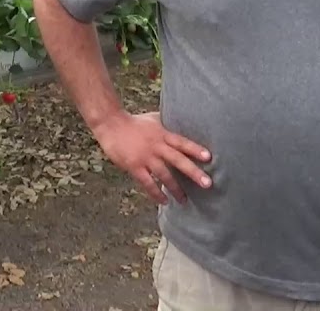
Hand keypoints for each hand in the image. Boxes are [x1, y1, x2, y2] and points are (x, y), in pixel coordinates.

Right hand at [93, 111, 211, 203]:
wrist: (110, 124)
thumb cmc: (133, 121)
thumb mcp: (153, 119)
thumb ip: (168, 125)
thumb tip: (183, 125)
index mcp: (162, 134)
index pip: (182, 142)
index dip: (195, 149)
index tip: (209, 157)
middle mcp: (156, 146)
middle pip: (177, 160)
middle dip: (193, 172)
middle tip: (208, 184)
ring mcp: (145, 157)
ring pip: (164, 175)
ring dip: (176, 188)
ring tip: (184, 200)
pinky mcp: (134, 166)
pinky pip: (147, 183)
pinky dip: (156, 193)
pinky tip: (164, 201)